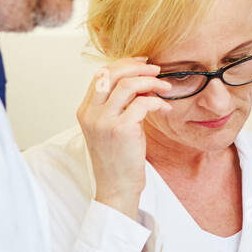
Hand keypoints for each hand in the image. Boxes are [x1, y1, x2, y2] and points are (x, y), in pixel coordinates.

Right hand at [78, 57, 172, 220]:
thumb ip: (117, 105)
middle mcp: (91, 114)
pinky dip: (158, 101)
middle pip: (112, 73)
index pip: (101, 74)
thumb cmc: (117, 160)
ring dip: (151, 82)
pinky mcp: (121, 129)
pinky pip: (143, 103)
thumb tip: (140, 83)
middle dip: (138, 67)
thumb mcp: (110, 128)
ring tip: (165, 87)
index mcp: (85, 111)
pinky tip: (165, 108)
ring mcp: (104, 121)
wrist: (117, 188)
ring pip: (128, 85)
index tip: (142, 64)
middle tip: (157, 70)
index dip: (123, 64)